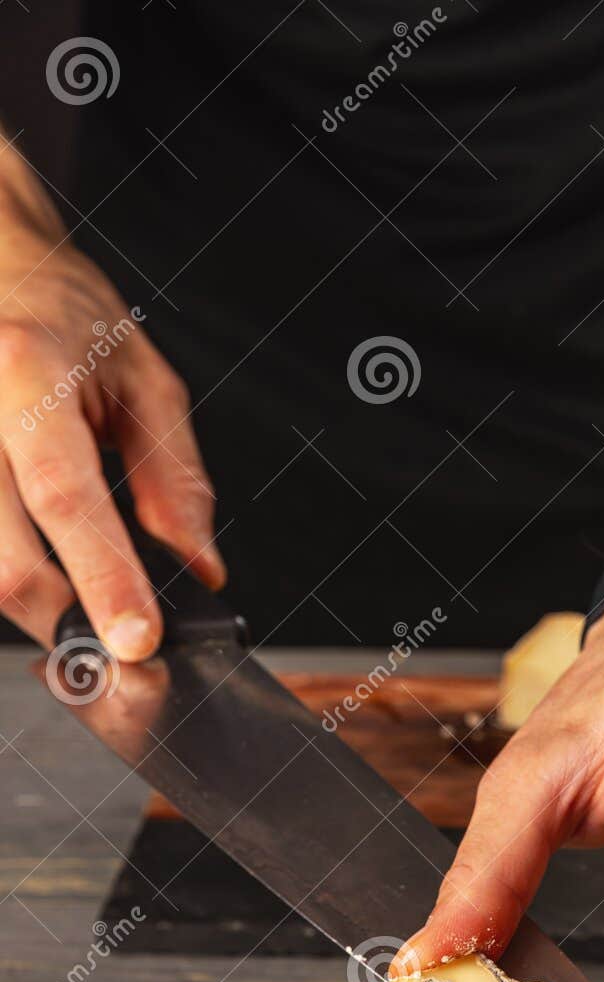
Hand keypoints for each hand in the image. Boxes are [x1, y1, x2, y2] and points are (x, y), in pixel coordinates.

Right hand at [0, 184, 222, 654]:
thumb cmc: (62, 318)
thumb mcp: (144, 380)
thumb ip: (174, 478)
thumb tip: (199, 566)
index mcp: (27, 372)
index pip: (66, 494)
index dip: (102, 579)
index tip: (137, 640)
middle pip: (4, 558)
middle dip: (63, 623)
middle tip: (117, 655)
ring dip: (33, 610)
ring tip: (81, 613)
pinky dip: (8, 581)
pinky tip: (44, 584)